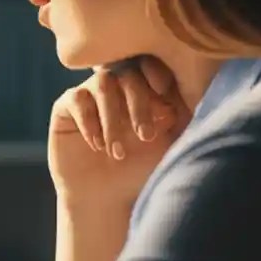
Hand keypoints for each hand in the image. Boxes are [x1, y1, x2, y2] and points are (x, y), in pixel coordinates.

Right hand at [48, 56, 192, 207]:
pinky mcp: (66, 107)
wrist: (104, 196)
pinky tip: (97, 146)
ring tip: (117, 151)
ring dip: (113, 117)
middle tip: (145, 137)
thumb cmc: (140, 169)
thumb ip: (183, 115)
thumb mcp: (169, 143)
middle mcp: (117, 85)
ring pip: (102, 82)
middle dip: (139, 104)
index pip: (152, 65)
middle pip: (128, 71)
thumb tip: (195, 88)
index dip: (159, 77)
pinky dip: (89, 122)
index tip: (167, 108)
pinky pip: (77, 98)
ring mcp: (90, 93)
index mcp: (144, 86)